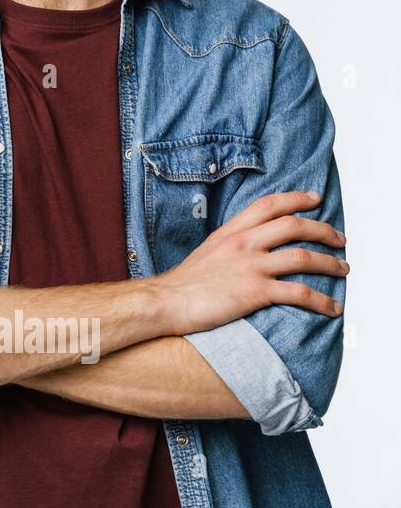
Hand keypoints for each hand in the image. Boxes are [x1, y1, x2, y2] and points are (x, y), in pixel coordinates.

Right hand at [152, 190, 347, 335]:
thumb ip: (230, 245)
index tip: (315, 199)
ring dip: (330, 263)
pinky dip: (322, 301)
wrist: (165, 302)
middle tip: (339, 239)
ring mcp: (250, 267)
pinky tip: (332, 308)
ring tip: (342, 269)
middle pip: (293, 226)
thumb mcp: (207, 252)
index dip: (296, 199)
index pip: (268, 205)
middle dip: (323, 230)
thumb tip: (249, 248)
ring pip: (303, 257)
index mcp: (230, 232)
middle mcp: (243, 244)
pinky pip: (299, 293)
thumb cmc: (183, 284)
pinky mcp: (255, 292)